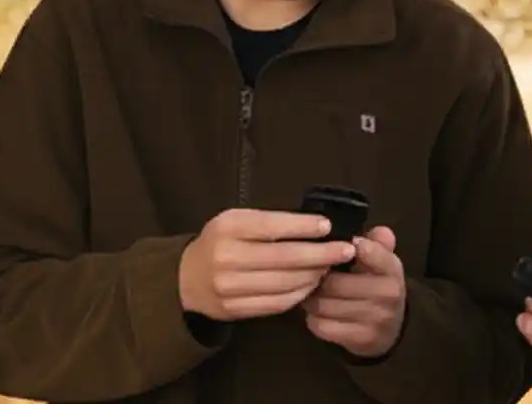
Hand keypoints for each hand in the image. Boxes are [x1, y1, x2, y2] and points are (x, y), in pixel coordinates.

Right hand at [179, 208, 355, 320]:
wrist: (186, 279)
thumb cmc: (220, 242)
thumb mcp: (235, 221)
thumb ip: (268, 222)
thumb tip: (315, 226)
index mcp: (229, 228)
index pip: (272, 227)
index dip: (303, 227)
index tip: (328, 227)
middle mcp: (228, 258)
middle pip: (284, 258)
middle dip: (320, 254)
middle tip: (345, 251)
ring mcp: (232, 287)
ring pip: (285, 283)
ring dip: (314, 275)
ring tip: (330, 267)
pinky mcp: (238, 310)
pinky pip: (278, 303)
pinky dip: (300, 294)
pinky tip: (312, 284)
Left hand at [302, 226, 406, 357]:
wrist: (391, 330)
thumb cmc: (378, 286)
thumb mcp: (382, 262)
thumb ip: (378, 243)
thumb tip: (380, 231)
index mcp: (391, 269)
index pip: (372, 254)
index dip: (350, 249)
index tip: (334, 246)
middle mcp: (387, 294)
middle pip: (336, 283)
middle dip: (317, 279)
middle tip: (305, 273)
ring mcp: (375, 319)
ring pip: (326, 306)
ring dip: (311, 299)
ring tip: (307, 291)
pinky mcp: (360, 339)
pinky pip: (323, 327)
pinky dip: (313, 319)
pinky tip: (314, 312)